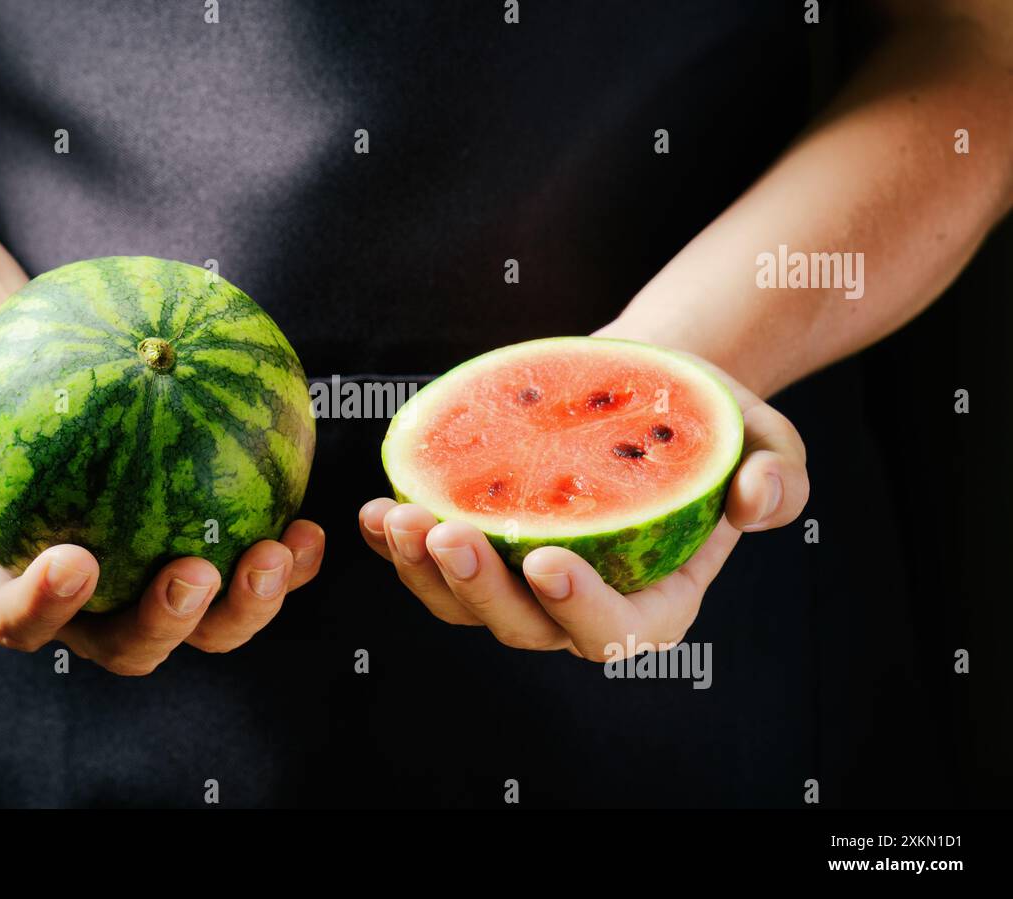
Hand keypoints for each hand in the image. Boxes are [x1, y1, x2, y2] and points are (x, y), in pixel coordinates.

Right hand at [0, 380, 324, 674]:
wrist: (50, 398)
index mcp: (22, 590)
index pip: (23, 619)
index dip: (46, 605)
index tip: (73, 559)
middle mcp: (98, 612)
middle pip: (136, 646)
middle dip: (169, 623)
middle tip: (195, 572)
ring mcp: (163, 594)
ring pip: (212, 629)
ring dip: (250, 604)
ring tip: (278, 551)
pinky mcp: (220, 564)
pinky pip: (262, 576)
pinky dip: (293, 564)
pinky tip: (311, 522)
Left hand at [358, 354, 807, 659]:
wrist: (639, 389)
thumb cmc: (702, 419)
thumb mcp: (766, 437)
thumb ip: (782, 474)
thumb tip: (758, 503)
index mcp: (653, 598)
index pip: (617, 632)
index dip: (579, 610)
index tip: (547, 559)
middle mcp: (579, 602)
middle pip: (522, 627)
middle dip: (479, 589)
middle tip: (447, 533)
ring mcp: (521, 579)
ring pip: (463, 605)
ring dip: (423, 573)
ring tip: (398, 518)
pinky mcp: (481, 545)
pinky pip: (430, 565)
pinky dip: (397, 546)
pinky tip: (377, 511)